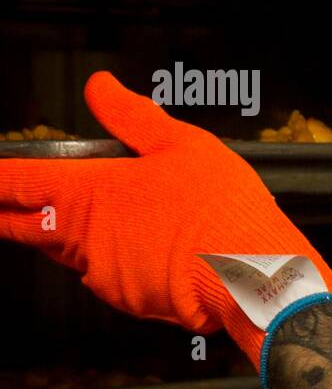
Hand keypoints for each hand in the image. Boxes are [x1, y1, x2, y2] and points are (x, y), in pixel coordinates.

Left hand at [0, 72, 331, 362]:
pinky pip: (107, 278)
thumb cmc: (218, 209)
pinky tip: (143, 252)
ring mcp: (104, 273)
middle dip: (4, 218)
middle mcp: (84, 237)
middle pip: (24, 228)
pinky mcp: (130, 300)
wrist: (250, 272)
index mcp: (88, 192)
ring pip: (69, 253)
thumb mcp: (181, 143)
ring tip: (80, 226)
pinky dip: (114, 263)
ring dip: (66, 240)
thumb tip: (102, 88)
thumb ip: (133, 116)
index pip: (16, 183)